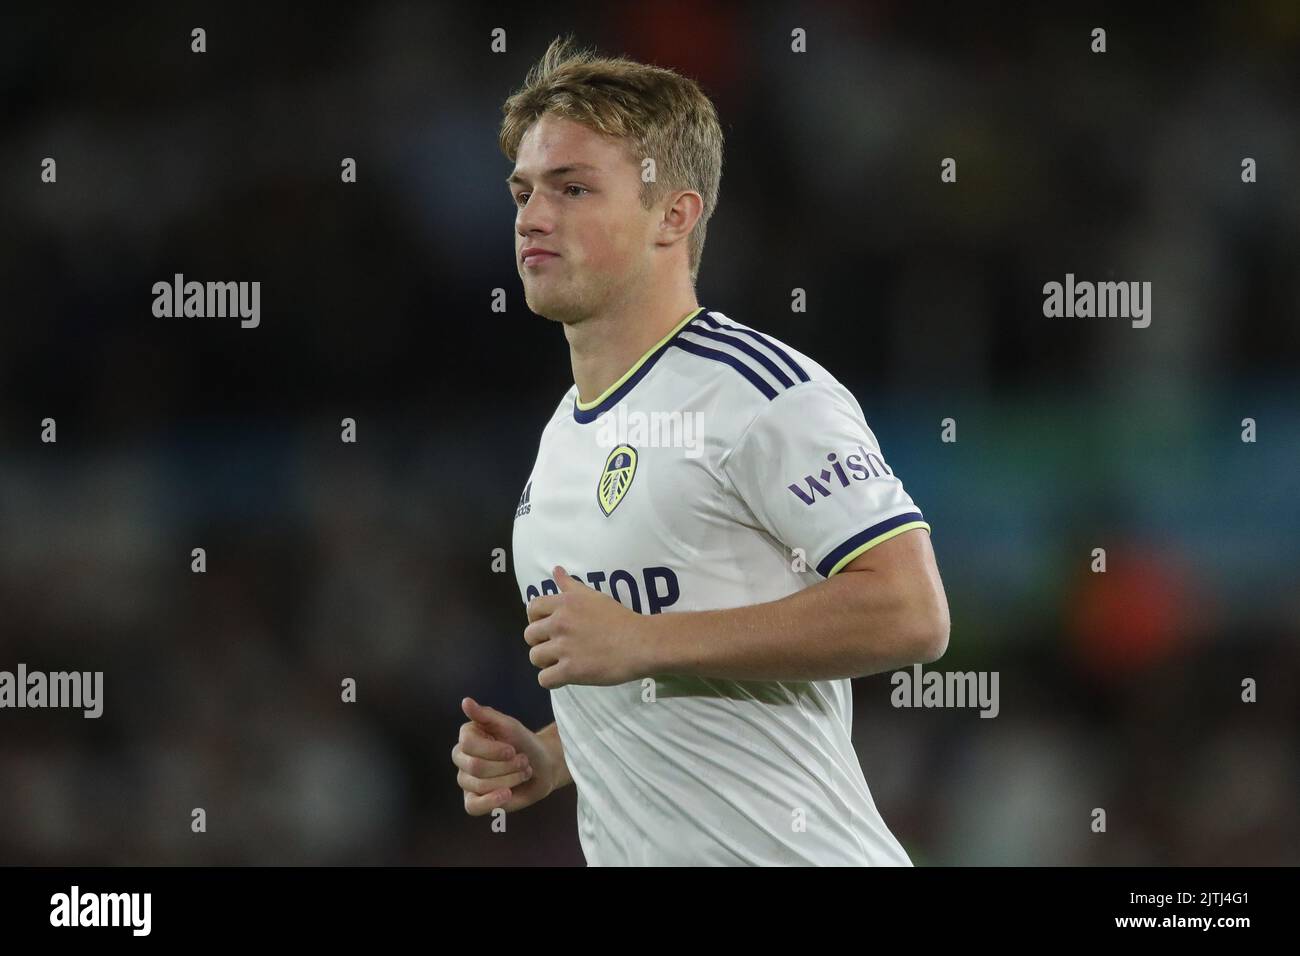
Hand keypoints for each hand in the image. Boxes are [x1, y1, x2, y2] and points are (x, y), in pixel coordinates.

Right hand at [452, 697, 557, 814]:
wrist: (542, 766)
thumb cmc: (525, 743)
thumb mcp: (509, 726)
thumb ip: (486, 715)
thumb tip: (465, 701)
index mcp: (466, 737)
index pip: (468, 744)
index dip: (494, 750)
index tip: (513, 749)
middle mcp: (462, 758)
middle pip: (475, 767)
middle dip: (506, 766)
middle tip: (523, 761)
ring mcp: (466, 781)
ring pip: (480, 786)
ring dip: (509, 779)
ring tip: (523, 773)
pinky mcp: (474, 801)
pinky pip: (473, 806)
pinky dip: (491, 801)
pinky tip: (507, 794)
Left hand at [524, 565, 651, 688]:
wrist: (640, 643)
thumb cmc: (619, 618)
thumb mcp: (593, 596)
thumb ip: (570, 585)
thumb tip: (555, 570)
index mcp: (565, 603)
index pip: (532, 608)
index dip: (536, 619)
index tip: (548, 627)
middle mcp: (560, 623)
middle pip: (529, 635)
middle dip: (540, 642)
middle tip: (557, 646)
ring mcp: (564, 647)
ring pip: (535, 657)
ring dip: (545, 662)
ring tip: (561, 661)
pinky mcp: (571, 670)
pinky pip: (544, 679)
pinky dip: (552, 680)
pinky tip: (564, 676)